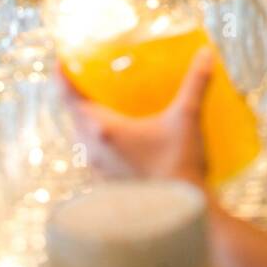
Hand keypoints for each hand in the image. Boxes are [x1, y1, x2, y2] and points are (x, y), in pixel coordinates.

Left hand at [56, 47, 214, 185]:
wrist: (180, 213)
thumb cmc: (178, 165)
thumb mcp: (187, 119)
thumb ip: (195, 84)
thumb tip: (206, 53)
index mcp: (103, 129)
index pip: (70, 98)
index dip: (63, 78)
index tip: (61, 61)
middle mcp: (93, 150)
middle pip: (75, 118)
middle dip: (78, 99)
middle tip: (88, 82)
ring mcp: (98, 170)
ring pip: (83, 140)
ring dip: (88, 124)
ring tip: (104, 111)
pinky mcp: (108, 186)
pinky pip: (94, 158)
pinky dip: (99, 145)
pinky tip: (119, 144)